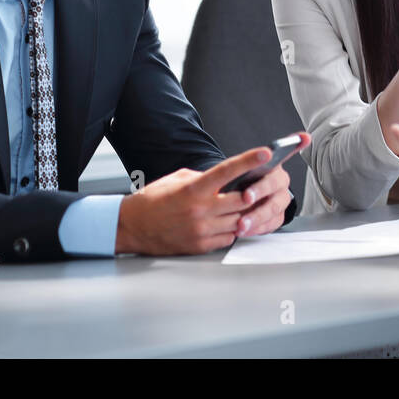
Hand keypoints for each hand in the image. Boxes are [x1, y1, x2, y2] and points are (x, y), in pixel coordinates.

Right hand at [115, 138, 306, 254]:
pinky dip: (233, 230)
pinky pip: (229, 238)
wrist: (131, 227)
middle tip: (259, 188)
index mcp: (194, 188)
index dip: (250, 160)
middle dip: (254, 194)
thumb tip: (227, 178)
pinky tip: (227, 223)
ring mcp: (201, 230)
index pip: (228, 170)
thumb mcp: (178, 179)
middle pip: (243, 200)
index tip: (267, 152)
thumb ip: (205, 178)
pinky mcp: (200, 246)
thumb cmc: (154, 200)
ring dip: (244, 213)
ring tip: (244, 206)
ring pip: (239, 221)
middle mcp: (200, 209)